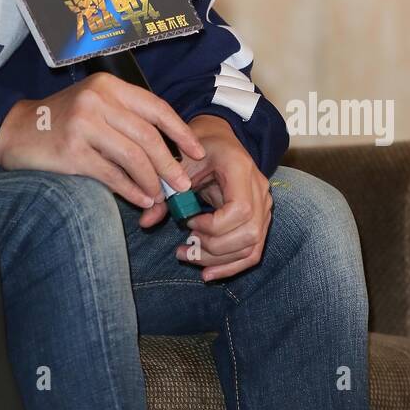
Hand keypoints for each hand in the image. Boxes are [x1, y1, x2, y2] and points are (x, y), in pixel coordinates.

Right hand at [0, 72, 206, 208]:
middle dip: (170, 164)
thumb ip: (126, 119)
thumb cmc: (62, 120)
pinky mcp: (72, 152)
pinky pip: (112, 175)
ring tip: (161, 196)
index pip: (156, 108)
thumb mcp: (94, 106)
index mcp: (108, 86)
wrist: (16, 130)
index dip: (180, 132)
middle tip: (183, 185)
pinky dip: (131, 191)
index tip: (197, 152)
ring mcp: (83, 125)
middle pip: (148, 135)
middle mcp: (97, 100)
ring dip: (152, 181)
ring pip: (133, 157)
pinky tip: (141, 200)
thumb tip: (169, 150)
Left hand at [139, 115, 272, 281]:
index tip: (188, 222)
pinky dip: (231, 265)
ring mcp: (264, 206)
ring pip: (252, 247)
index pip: (241, 210)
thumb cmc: (199, 146)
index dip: (214, 225)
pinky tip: (207, 273)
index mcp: (241, 170)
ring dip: (219, 261)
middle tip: (183, 248)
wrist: (219, 137)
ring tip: (189, 257)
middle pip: (249, 233)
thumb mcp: (180, 161)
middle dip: (214, 249)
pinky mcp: (260, 219)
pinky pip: (252, 250)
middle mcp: (260, 189)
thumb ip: (165, 189)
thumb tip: (145, 223)